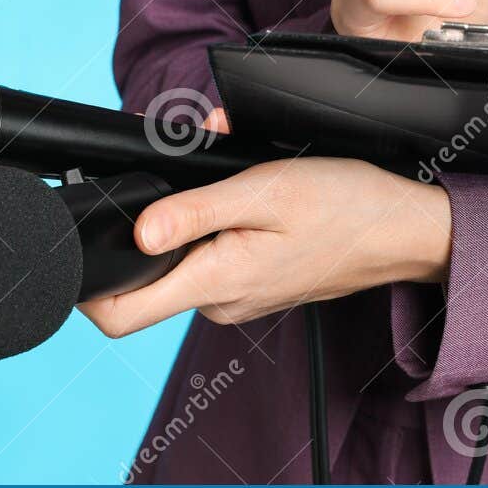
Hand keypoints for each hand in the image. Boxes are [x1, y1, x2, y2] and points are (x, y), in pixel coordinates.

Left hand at [77, 157, 451, 336]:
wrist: (402, 229)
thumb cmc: (345, 205)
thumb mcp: (264, 192)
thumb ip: (194, 212)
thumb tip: (136, 233)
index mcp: (215, 281)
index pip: (119, 316)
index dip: (87, 286)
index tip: (85, 241)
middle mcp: (219, 301)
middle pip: (146, 278)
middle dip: (152, 220)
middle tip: (179, 171)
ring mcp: (236, 297)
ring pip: (182, 260)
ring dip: (189, 216)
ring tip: (230, 178)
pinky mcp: (252, 284)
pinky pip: (212, 258)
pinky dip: (216, 224)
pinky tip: (248, 195)